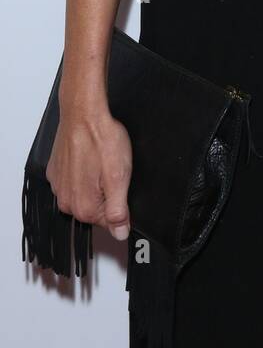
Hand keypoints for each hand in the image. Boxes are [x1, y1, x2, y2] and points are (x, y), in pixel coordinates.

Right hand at [46, 110, 132, 242]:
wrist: (83, 114)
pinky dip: (81, 173)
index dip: (120, 205)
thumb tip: (120, 233)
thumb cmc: (101, 140)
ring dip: (94, 183)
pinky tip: (89, 158)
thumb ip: (119, 210)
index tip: (122, 186)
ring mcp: (58, 186)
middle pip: (95, 210)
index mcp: (84, 207)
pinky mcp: (55, 172)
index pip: (109, 222)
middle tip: (113, 171)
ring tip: (101, 161)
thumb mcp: (119, 177)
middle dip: (107, 194)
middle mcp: (67, 201)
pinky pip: (72, 181)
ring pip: (83, 194)